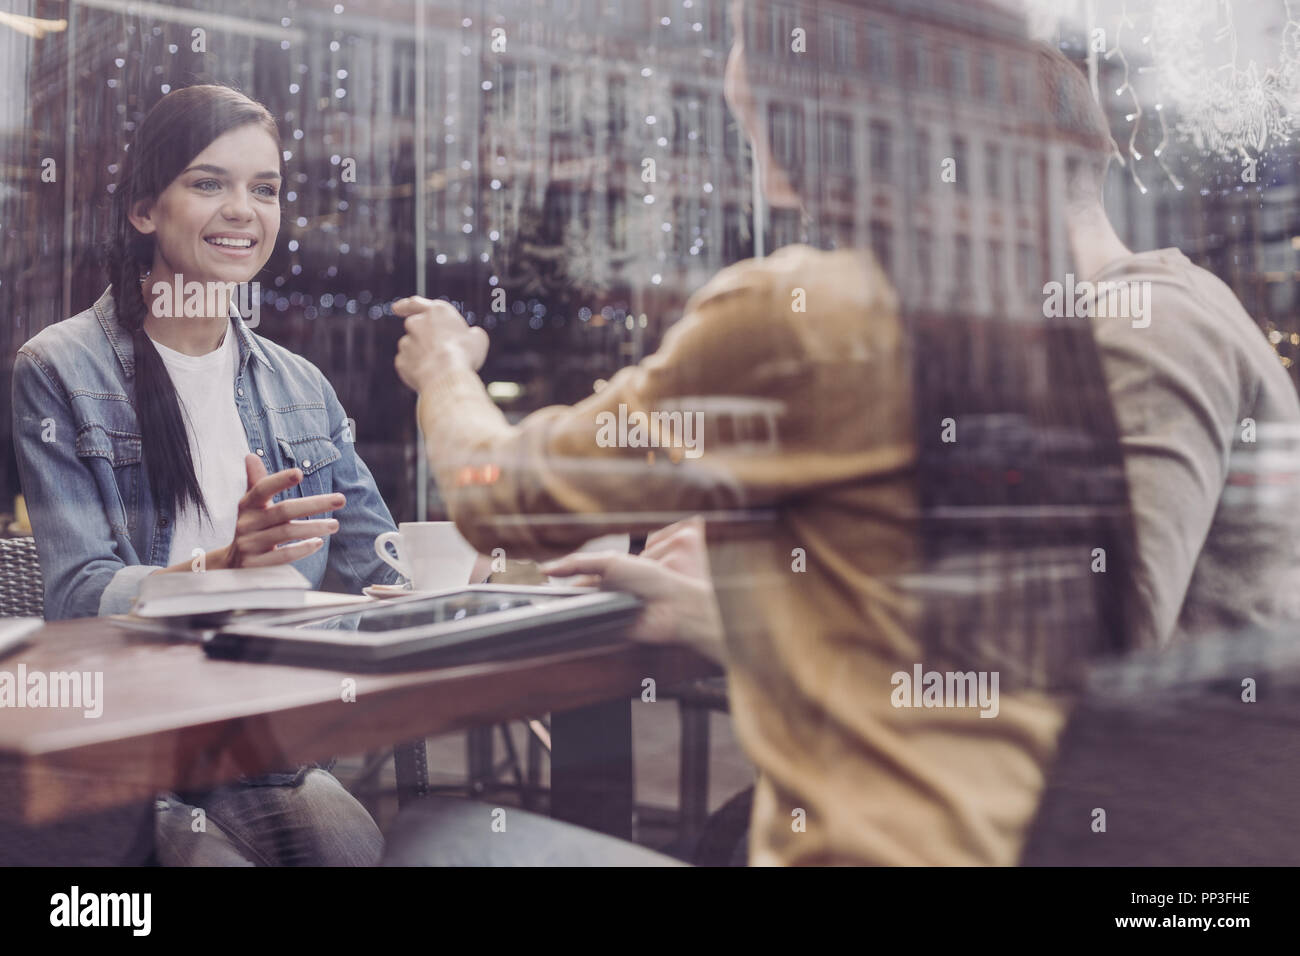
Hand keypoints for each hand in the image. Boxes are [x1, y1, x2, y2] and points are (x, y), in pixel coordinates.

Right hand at [213, 454, 345, 568]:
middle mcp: (246, 523)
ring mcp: (250, 545)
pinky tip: (318, 542)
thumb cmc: (252, 528)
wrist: (231, 564)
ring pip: (285, 533)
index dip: (279, 480)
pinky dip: (302, 549)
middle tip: (340, 499)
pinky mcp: (256, 565)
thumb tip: (251, 456)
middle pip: (283, 510)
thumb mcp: (251, 506)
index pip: (262, 489)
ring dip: (314, 527)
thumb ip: (256, 483)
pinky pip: (282, 556)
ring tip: (335, 524)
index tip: (300, 473)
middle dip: (314, 504)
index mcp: (248, 505)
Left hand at [393, 295, 489, 390]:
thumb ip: (471, 334)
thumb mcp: (478, 339)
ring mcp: (407, 342)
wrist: (447, 374)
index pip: (415, 303)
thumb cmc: (464, 354)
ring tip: (438, 367)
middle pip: (416, 327)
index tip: (397, 308)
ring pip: (411, 347)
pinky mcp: (401, 360)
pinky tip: (429, 375)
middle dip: (423, 338)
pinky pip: (408, 364)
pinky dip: (416, 369)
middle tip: (438, 351)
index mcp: (437, 311)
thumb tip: (472, 336)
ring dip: (421, 355)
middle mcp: (417, 323)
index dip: (405, 306)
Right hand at [541, 517, 724, 662]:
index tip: (536, 582)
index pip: (573, 580)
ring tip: (547, 610)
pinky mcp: (609, 633)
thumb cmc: (651, 579)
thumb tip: (547, 568)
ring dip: (565, 613)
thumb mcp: (611, 561)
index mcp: (606, 577)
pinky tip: (564, 625)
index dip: (555, 581)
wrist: (673, 606)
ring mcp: (606, 615)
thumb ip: (578, 563)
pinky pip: (587, 633)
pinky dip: (576, 630)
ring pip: (576, 616)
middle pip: (572, 599)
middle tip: (537, 598)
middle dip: (555, 599)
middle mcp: (604, 596)